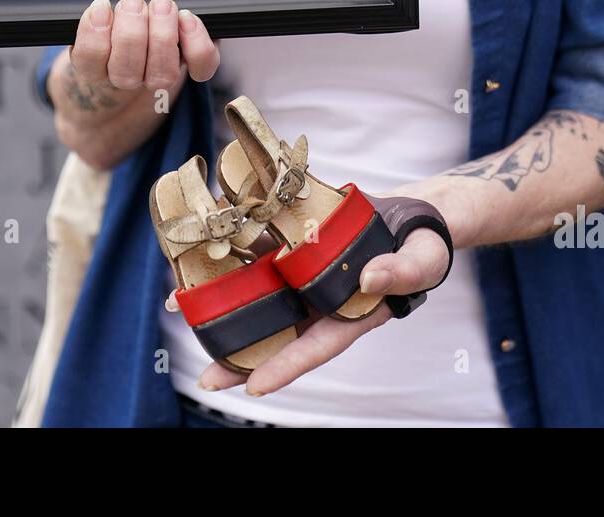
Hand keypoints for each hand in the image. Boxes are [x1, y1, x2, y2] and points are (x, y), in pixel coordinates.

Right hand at [49, 0, 218, 169]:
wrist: (148, 48)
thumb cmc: (120, 27)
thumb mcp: (100, 18)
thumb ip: (99, 13)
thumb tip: (103, 7)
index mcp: (95, 67)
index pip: (89, 60)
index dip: (94, 33)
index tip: (101, 6)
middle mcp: (127, 80)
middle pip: (126, 71)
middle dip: (131, 31)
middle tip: (132, 0)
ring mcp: (160, 79)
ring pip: (162, 72)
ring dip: (161, 34)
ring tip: (159, 3)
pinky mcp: (193, 69)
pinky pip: (201, 67)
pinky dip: (196, 43)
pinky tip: (187, 19)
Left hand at [190, 212, 451, 396]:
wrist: (411, 216)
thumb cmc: (423, 247)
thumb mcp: (423, 261)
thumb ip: (402, 272)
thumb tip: (369, 276)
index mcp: (351, 314)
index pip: (316, 348)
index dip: (287, 367)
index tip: (254, 387)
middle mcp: (320, 300)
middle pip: (276, 332)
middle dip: (241, 355)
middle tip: (207, 377)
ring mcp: (303, 275)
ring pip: (259, 292)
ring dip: (222, 300)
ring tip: (180, 310)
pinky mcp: (294, 244)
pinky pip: (260, 250)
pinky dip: (233, 252)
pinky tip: (201, 253)